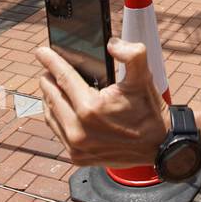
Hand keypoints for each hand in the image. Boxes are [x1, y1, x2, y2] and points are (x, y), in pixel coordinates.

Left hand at [35, 40, 169, 167]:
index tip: (41, 52)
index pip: (63, 78)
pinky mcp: (77, 157)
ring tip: (52, 85)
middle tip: (48, 68)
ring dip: (49, 98)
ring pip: (51, 115)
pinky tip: (60, 107)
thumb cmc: (149, 111)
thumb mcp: (144, 78)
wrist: (159, 146)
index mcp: (90, 109)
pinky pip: (57, 132)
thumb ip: (132, 54)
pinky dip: (56, 116)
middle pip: (52, 96)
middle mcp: (78, 130)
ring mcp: (76, 146)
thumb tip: (112, 44)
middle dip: (48, 78)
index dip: (51, 62)